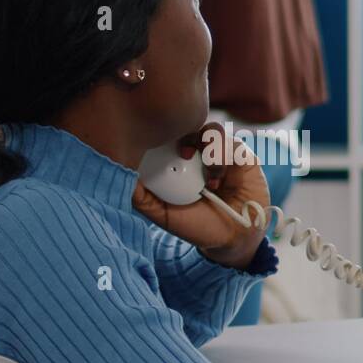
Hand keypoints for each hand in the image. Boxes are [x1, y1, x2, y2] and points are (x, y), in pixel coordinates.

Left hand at [133, 123, 270, 269]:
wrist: (232, 239)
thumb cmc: (198, 226)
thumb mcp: (163, 215)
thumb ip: (142, 197)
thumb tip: (120, 176)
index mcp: (179, 161)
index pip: (169, 135)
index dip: (163, 134)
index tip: (159, 146)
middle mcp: (201, 152)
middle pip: (190, 124)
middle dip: (185, 132)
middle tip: (183, 153)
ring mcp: (222, 152)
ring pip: (212, 130)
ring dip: (208, 146)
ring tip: (206, 175)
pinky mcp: (242, 156)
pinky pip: (232, 145)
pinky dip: (223, 158)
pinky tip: (218, 180)